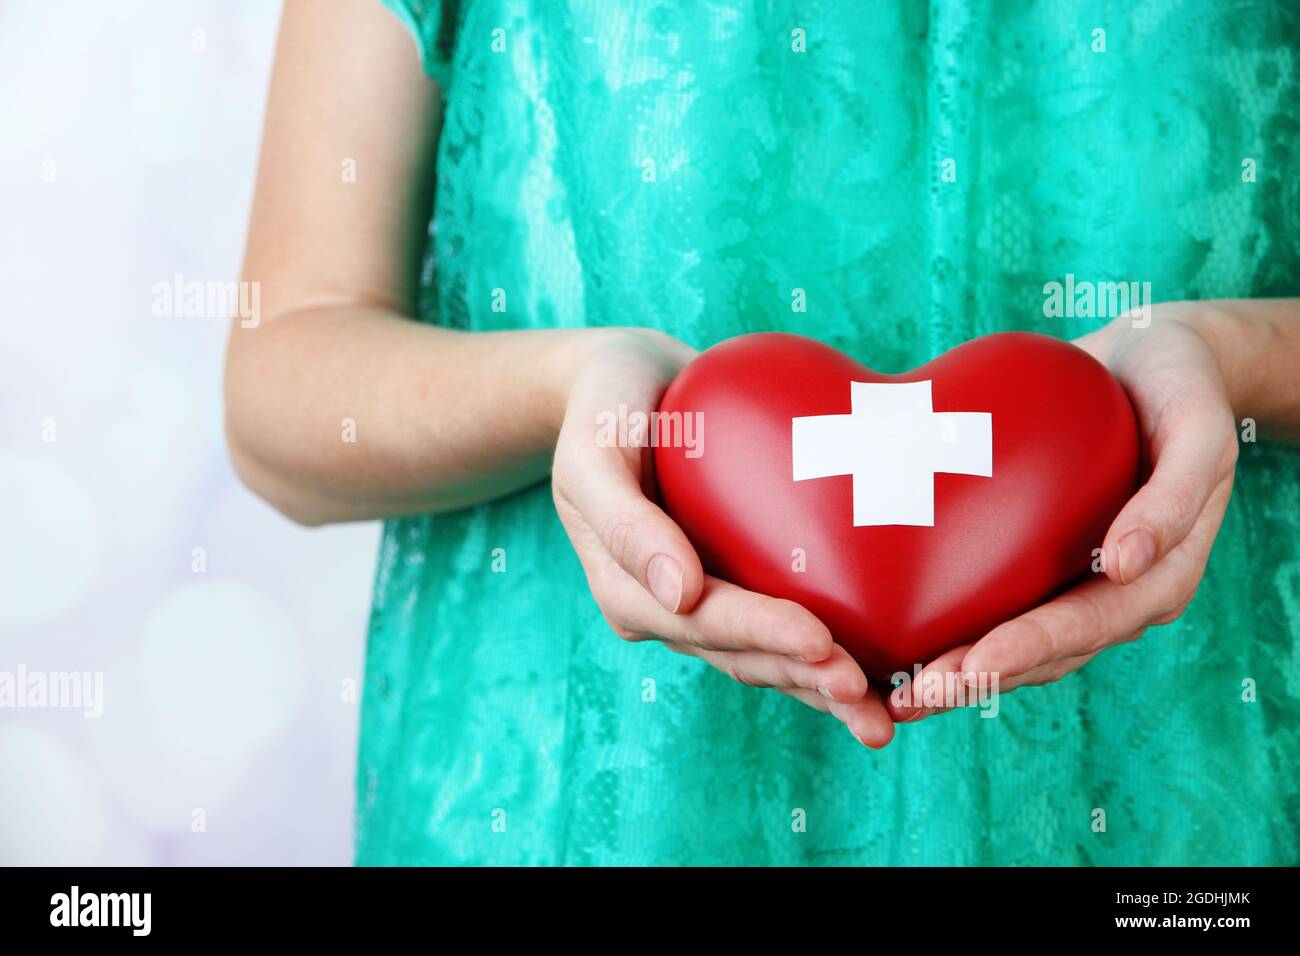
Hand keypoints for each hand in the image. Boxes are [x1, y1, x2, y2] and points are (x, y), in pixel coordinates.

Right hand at [552, 329, 894, 746]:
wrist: (629, 382)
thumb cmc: (605, 409)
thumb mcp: (593, 451)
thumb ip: (626, 522)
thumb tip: (680, 594)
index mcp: (628, 590)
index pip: (703, 622)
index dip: (762, 635)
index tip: (821, 642)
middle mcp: (667, 609)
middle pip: (741, 656)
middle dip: (804, 678)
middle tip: (867, 695)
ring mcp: (704, 603)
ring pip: (767, 659)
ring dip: (820, 687)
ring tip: (879, 712)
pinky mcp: (736, 585)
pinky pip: (782, 630)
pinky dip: (824, 656)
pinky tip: (878, 675)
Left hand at [888, 306, 1239, 721]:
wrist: (1149, 358)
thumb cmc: (1180, 387)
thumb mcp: (1200, 429)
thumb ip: (1174, 496)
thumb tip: (1130, 564)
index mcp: (1160, 575)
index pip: (1087, 624)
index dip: (1029, 648)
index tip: (974, 665)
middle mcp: (1114, 592)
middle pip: (1043, 653)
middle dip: (977, 679)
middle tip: (912, 697)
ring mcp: (1074, 581)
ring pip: (1012, 644)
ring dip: (955, 672)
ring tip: (895, 694)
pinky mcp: (1037, 560)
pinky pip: (992, 604)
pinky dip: (948, 627)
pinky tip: (895, 642)